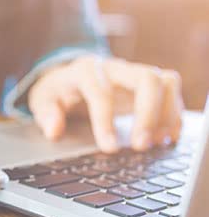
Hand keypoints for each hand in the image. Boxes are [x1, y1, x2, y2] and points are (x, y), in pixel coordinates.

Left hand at [29, 55, 182, 152]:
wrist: (68, 76)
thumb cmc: (57, 91)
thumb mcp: (42, 100)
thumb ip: (45, 114)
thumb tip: (53, 130)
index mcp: (85, 71)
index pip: (100, 91)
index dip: (105, 121)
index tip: (110, 148)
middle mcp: (114, 67)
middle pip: (145, 78)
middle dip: (148, 114)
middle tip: (140, 146)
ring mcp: (134, 73)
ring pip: (165, 81)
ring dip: (167, 114)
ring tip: (156, 142)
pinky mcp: (149, 83)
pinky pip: (171, 90)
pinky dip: (175, 114)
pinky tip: (166, 137)